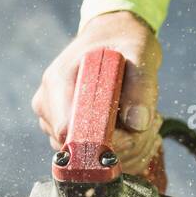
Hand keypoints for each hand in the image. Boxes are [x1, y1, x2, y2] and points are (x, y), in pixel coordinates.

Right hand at [31, 11, 161, 175]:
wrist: (112, 38)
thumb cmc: (123, 43)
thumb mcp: (139, 55)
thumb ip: (141, 87)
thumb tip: (137, 123)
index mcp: (58, 83)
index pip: (69, 132)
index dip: (102, 143)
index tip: (131, 135)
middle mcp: (47, 105)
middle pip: (80, 151)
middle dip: (120, 145)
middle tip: (147, 121)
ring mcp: (51, 121)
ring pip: (88, 158)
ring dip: (123, 148)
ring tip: (139, 119)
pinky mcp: (62, 132)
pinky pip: (90, 157)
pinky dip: (118, 150)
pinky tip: (131, 128)